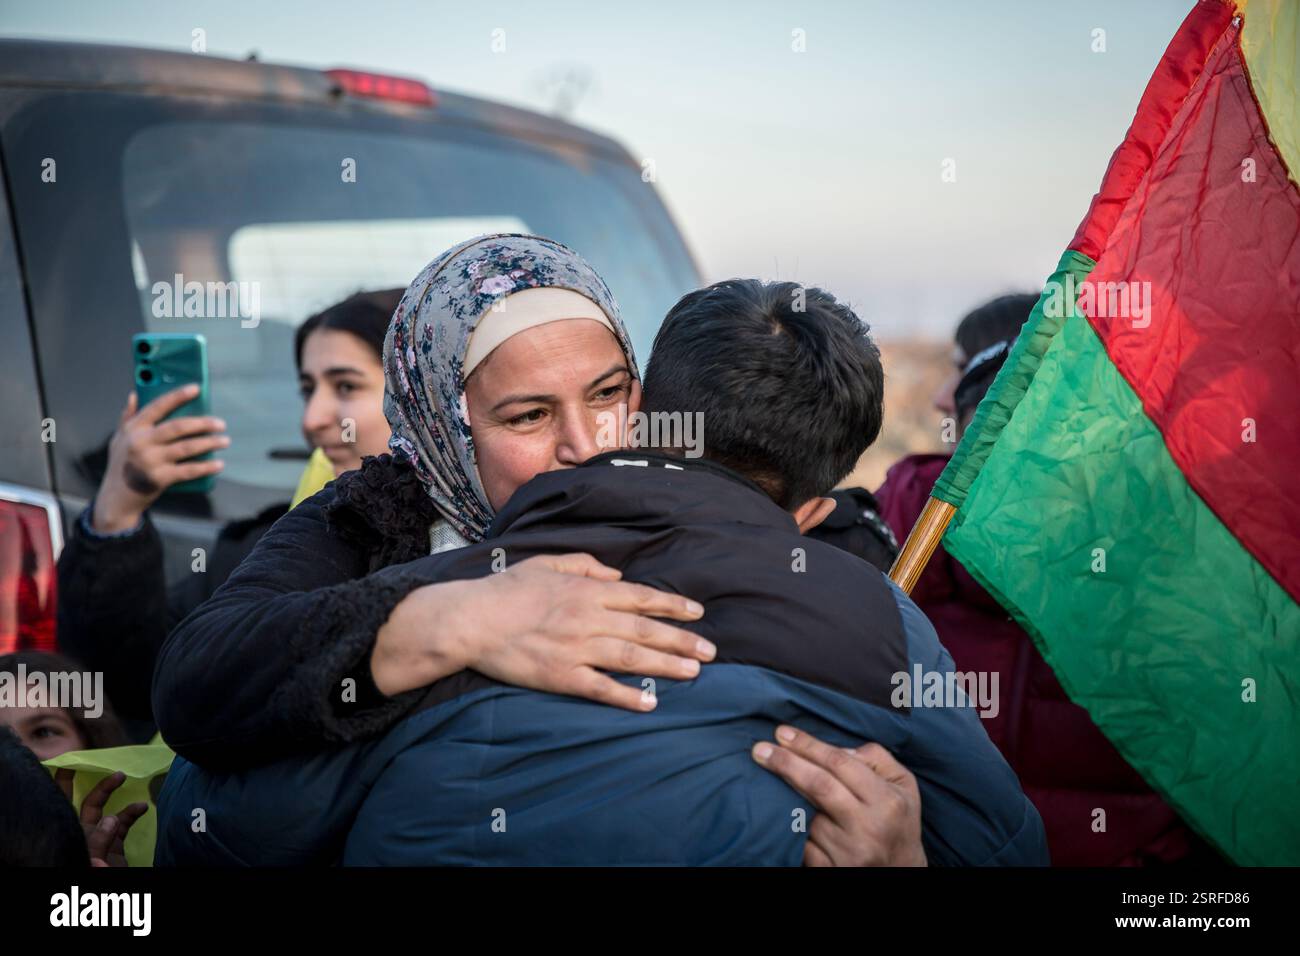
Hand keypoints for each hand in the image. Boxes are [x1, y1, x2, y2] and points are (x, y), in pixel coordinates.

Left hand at [55, 769, 149, 867]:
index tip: (67, 763)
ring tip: (122, 776)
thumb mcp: (91, 861)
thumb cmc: (94, 875)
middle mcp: (81, 833)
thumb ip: (98, 841)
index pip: (60, 805)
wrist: (107, 895)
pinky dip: (133, 812)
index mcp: (70, 835)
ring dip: (111, 791)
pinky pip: (123, 823)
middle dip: (85, 781)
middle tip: (93, 762)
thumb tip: (111, 818)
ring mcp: (98, 837)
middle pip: (81, 802)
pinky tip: (142, 806)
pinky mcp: (114, 844)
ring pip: (102, 808)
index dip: (61, 784)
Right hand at [92, 385, 227, 531]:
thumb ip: (127, 417)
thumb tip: (134, 394)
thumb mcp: (119, 438)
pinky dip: (206, 467)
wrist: (117, 497)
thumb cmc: (121, 464)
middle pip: (177, 427)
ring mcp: (150, 461)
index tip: (196, 388)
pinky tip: (218, 463)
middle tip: (221, 423)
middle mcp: (141, 443)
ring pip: (187, 448)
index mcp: (134, 429)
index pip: (157, 406)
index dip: (177, 396)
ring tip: (225, 440)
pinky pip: (188, 470)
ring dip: (209, 443)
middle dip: (202, 424)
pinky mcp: (160, 478)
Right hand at [372, 553, 713, 709]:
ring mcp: (576, 649)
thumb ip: (586, 566)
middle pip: (645, 629)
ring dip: (665, 666)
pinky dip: (627, 696)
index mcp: (586, 590)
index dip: (672, 604)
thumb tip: (618, 575)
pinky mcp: (561, 676)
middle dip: (681, 639)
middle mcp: (588, 618)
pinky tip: (649, 703)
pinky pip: (600, 688)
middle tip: (711, 651)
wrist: (471, 620)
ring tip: (694, 672)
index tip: (697, 612)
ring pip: (631, 657)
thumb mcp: (547, 563)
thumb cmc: (506, 589)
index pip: (641, 597)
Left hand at [752, 726, 925, 866]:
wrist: (903, 872)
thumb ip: (875, 758)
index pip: (840, 763)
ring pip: (806, 816)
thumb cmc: (899, 820)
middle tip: (760, 750)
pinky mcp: (832, 870)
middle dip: (785, 764)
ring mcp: (849, 852)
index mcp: (886, 800)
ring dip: (788, 798)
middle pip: (818, 786)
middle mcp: (869, 826)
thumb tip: (837, 748)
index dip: (808, 745)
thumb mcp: (903, 784)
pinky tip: (785, 817)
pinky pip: (801, 843)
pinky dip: (792, 829)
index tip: (782, 732)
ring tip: (774, 783)